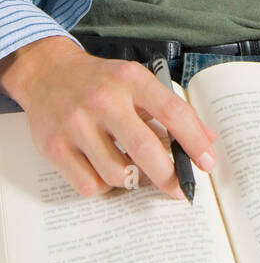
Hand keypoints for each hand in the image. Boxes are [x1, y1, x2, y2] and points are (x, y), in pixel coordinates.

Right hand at [2, 37, 217, 199]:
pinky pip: (90, 185)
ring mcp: (76, 124)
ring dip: (131, 180)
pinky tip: (104, 170)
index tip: (207, 163)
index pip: (172, 112)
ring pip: (117, 173)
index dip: (194, 141)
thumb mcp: (137, 82)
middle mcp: (104, 100)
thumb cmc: (100, 81)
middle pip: (145, 149)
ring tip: (132, 169)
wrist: (48, 73)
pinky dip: (104, 186)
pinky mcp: (54, 146)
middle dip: (168, 175)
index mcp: (131, 79)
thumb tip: (207, 139)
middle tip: (179, 188)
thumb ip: (170, 109)